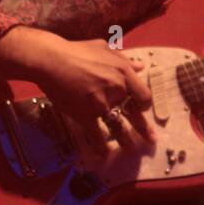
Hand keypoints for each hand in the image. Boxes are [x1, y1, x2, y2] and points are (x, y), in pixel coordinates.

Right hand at [31, 36, 156, 156]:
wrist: (51, 60)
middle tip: (152, 141)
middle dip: (144, 129)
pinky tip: (104, 155)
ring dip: (125, 141)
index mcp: (124, 73)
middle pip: (135, 114)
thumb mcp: (104, 48)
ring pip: (118, 127)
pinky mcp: (85, 114)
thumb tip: (140, 66)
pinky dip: (100, 147)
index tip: (143, 109)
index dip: (144, 103)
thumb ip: (124, 59)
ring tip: (131, 150)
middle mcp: (117, 90)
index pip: (144, 95)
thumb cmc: (76, 51)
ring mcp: (101, 103)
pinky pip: (96, 134)